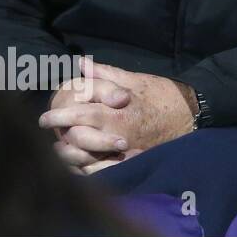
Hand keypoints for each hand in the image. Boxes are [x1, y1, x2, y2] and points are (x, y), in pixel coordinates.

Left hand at [40, 63, 193, 166]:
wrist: (192, 114)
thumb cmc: (162, 94)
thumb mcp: (135, 79)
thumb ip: (106, 74)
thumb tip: (81, 64)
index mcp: (118, 111)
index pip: (80, 114)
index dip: (59, 116)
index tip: (44, 118)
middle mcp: (119, 134)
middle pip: (80, 138)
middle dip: (60, 136)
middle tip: (48, 134)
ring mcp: (125, 152)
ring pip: (88, 159)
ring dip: (69, 155)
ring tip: (58, 149)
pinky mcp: (132, 162)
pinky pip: (103, 172)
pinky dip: (86, 170)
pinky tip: (77, 164)